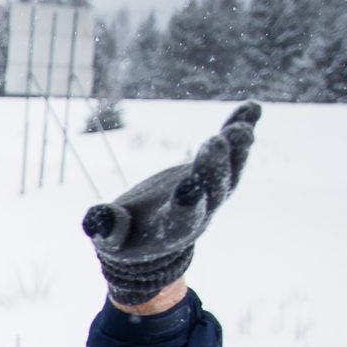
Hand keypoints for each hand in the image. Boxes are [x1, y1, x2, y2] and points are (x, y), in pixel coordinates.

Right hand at [82, 101, 259, 305]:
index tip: (190, 187)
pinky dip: (241, 128)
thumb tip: (95, 220)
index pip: (182, 216)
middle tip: (217, 143)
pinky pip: (232, 150)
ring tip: (241, 127)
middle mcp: (199, 209)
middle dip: (214, 166)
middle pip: (212, 188)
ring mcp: (212, 191)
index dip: (187, 202)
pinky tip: (251, 107)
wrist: (155, 238)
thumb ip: (105, 228)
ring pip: (229, 171)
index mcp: (172, 228)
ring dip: (237, 148)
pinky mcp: (214, 171)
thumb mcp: (110, 239)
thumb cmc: (126, 238)